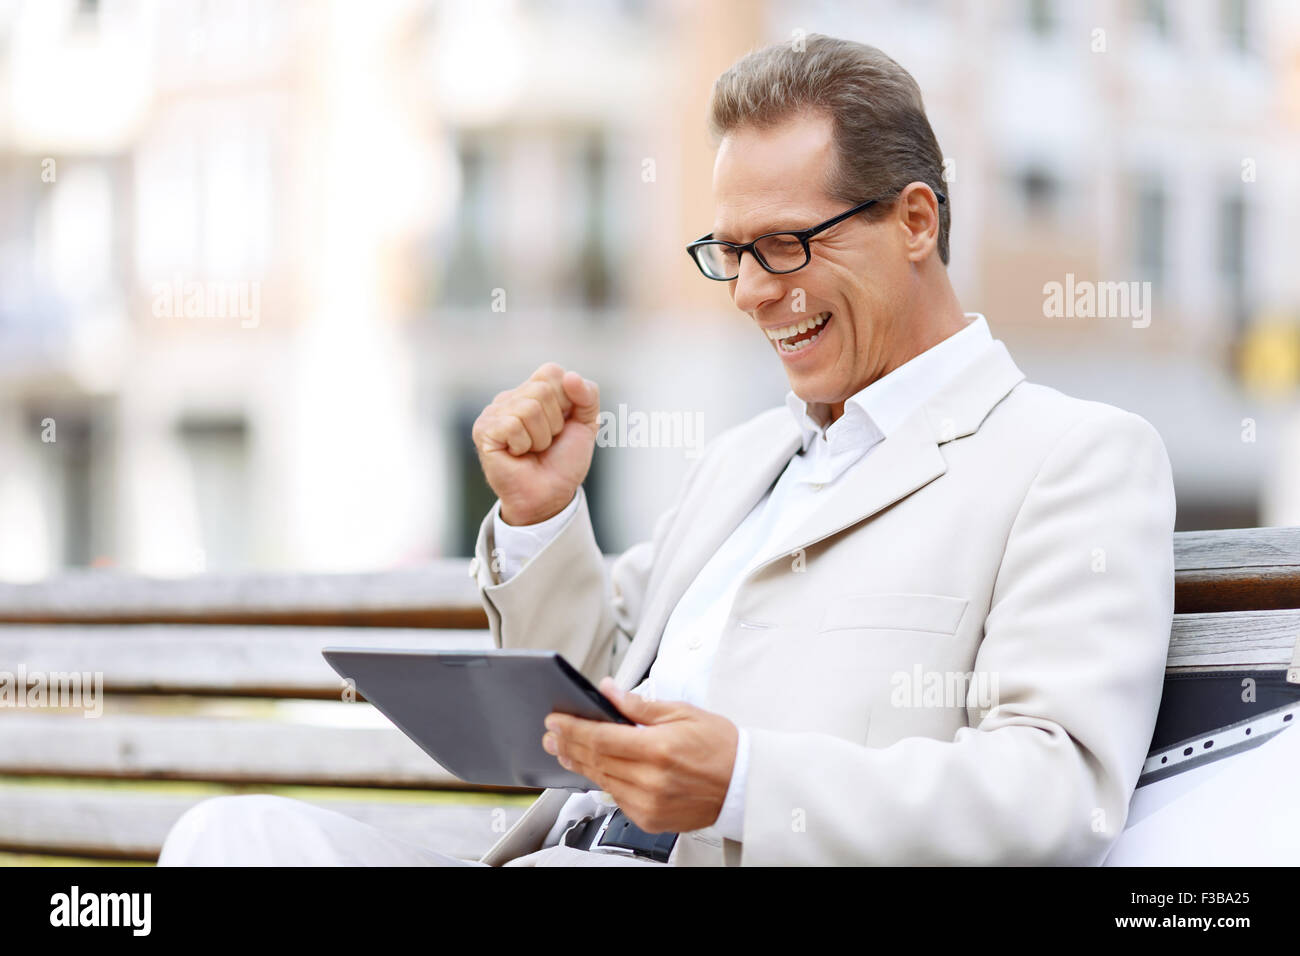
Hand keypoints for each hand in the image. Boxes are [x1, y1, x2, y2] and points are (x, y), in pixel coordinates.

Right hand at [472, 363, 599, 524]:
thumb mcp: (586, 424)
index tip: (562, 425)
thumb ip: (587, 395)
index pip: (551, 372)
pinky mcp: (483, 430)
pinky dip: (524, 444)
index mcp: (532, 390)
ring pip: (529, 408)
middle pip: (542, 390)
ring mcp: (494, 413)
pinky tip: (517, 454)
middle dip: (555, 422)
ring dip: (540, 437)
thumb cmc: (563, 461)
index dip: (566, 400)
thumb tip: (571, 376)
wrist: (550, 496)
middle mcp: (510, 398)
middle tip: (546, 442)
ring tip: (533, 449)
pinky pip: (512, 425)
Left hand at [541, 678, 739, 833]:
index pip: (601, 737)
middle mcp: (652, 780)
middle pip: (595, 760)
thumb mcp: (683, 713)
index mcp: (659, 749)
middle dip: (569, 744)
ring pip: (601, 781)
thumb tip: (609, 692)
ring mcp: (650, 803)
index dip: (573, 728)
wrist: (744, 783)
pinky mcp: (651, 819)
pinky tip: (593, 769)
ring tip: (565, 749)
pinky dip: (602, 781)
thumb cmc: (720, 746)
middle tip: (552, 733)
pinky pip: (616, 798)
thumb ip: (640, 706)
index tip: (556, 720)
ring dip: (579, 763)